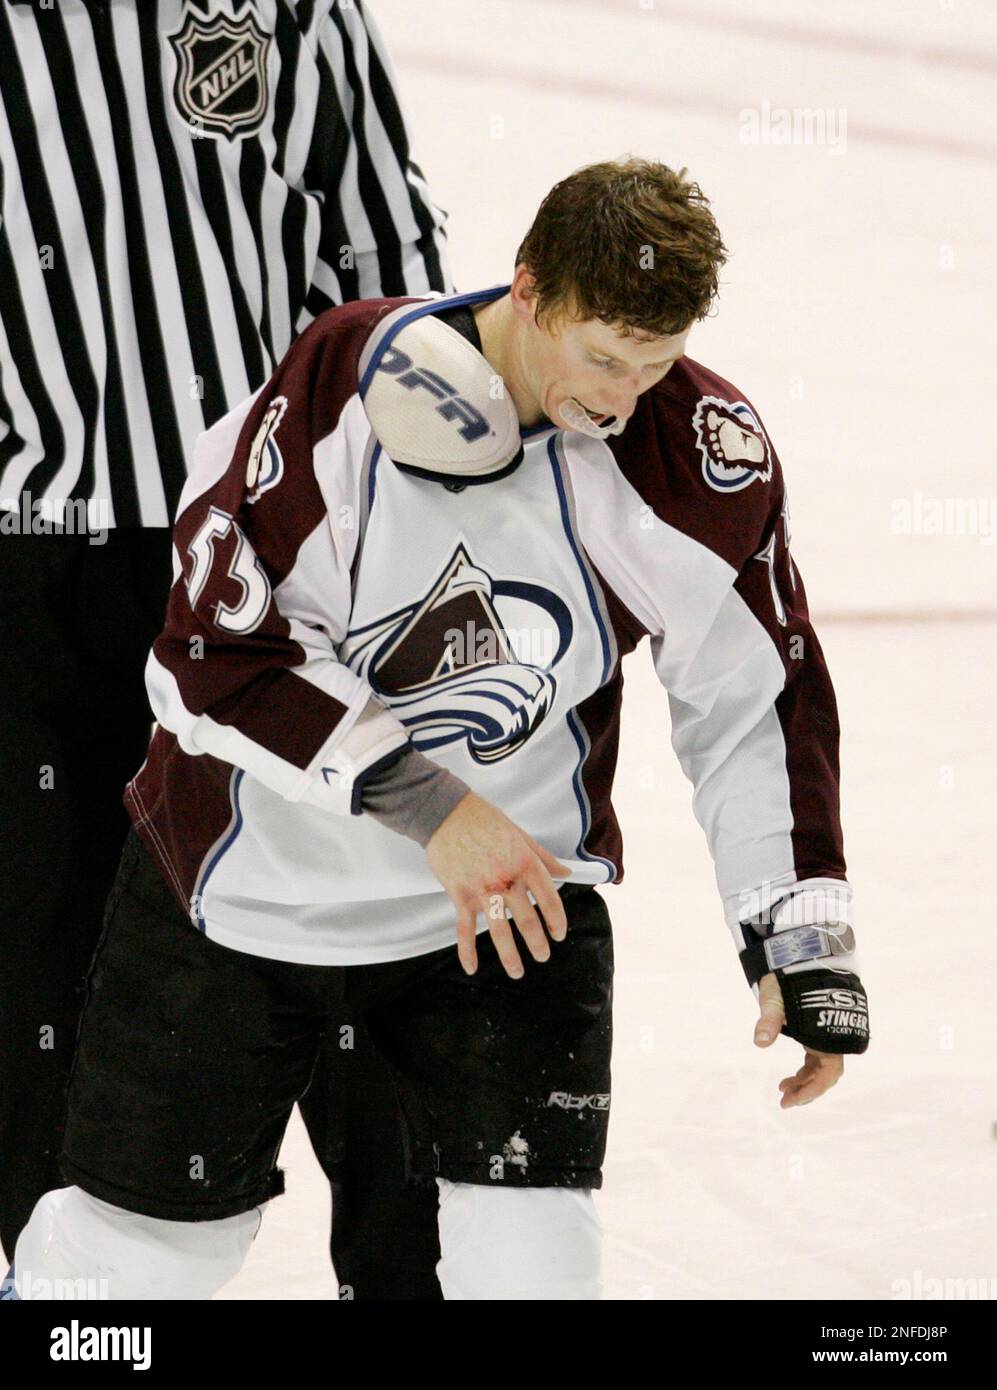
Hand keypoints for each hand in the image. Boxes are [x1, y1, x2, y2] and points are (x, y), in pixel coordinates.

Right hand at [426, 792, 570, 978]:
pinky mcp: (460, 894)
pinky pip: (464, 928)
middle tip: (543, 956)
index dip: (557, 920)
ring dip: (510, 955)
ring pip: (499, 931)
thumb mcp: (520, 834)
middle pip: (527, 920)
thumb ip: (543, 857)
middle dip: (537, 943)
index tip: (559, 934)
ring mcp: (482, 889)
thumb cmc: (483, 819)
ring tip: (518, 972)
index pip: (549, 898)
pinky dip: (467, 950)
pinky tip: (472, 967)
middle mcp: (506, 878)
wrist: (446, 812)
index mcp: (525, 862)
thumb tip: (565, 872)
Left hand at [753, 972, 843, 1107]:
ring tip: (783, 1089)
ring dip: (805, 1081)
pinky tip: (792, 1076)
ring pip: (821, 1066)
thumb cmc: (788, 976)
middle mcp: (831, 1036)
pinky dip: (806, 1068)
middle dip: (807, 1090)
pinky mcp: (819, 1028)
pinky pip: (818, 1056)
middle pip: (825, 1074)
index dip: (811, 1091)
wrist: (800, 954)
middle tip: (784, 1100)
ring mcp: (826, 1032)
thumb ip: (770, 1020)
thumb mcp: (775, 998)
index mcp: (826, 1033)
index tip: (790, 1101)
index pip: (827, 1073)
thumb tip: (760, 1042)